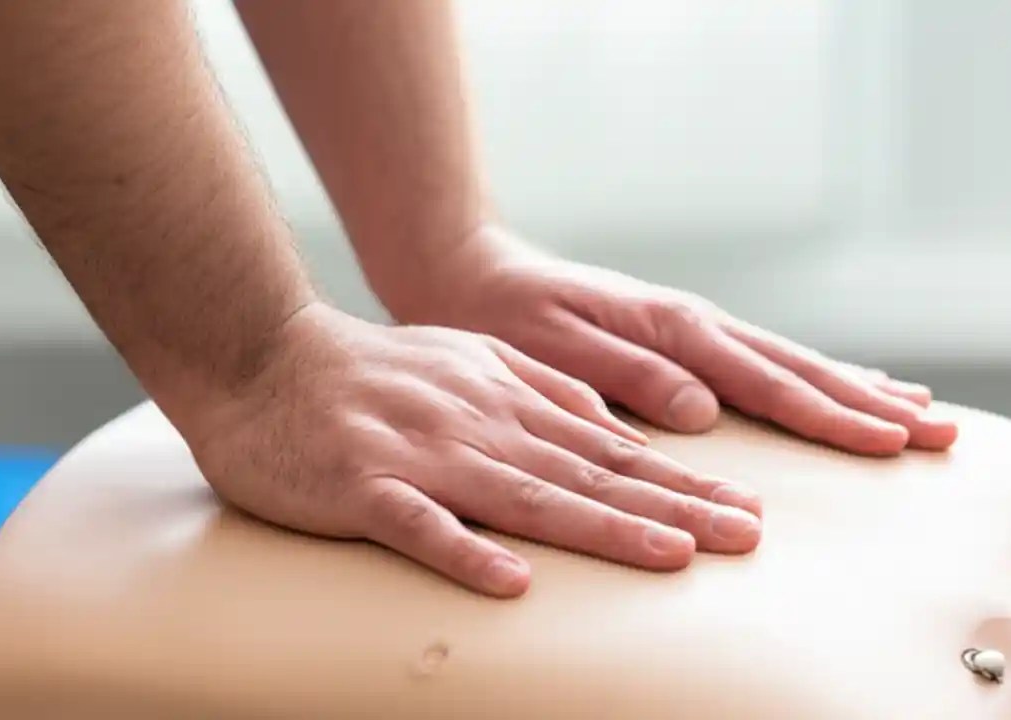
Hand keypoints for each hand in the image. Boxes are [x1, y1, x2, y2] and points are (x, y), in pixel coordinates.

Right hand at [180, 302, 761, 597]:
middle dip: (674, 507)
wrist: (263, 357)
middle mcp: (479, 424)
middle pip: (590, 474)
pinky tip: (512, 584)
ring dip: (602, 527)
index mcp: (506, 399)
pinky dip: (465, 552)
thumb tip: (606, 421)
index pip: (610, 449)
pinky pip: (419, 525)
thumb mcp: (467, 360)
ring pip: (527, 495)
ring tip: (672, 556)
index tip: (747, 508)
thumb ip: (538, 387)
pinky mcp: (363, 486)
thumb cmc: (370, 372)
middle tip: (746, 536)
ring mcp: (423, 456)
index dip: (682, 481)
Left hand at [380, 227, 957, 455]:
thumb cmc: (504, 316)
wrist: (468, 274)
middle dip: (871, 405)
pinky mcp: (679, 338)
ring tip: (918, 409)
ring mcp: (691, 330)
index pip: (768, 382)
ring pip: (791, 362)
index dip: (832, 415)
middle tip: (942, 433)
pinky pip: (762, 360)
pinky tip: (841, 385)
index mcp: (672, 332)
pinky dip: (811, 374)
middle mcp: (693, 327)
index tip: (892, 441)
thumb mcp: (552, 347)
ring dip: (856, 389)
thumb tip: (703, 410)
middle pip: (799, 370)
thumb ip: (626, 375)